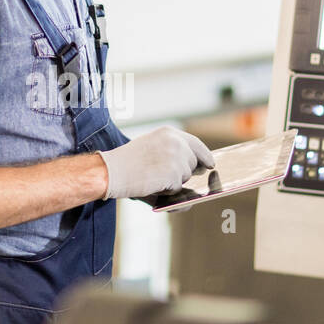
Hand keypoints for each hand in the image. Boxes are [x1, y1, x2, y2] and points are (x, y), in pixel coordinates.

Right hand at [96, 126, 214, 199]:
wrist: (112, 171)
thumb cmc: (127, 164)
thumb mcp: (152, 153)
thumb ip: (174, 160)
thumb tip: (196, 179)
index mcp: (169, 133)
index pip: (195, 144)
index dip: (204, 155)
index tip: (210, 164)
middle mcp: (176, 142)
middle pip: (194, 162)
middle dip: (185, 172)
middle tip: (165, 176)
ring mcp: (177, 157)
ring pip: (186, 176)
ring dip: (173, 182)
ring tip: (152, 177)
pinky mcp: (174, 173)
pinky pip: (178, 188)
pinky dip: (167, 191)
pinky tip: (151, 183)